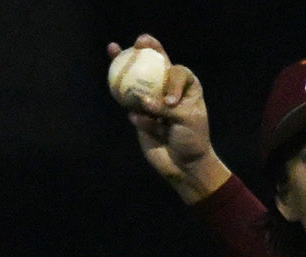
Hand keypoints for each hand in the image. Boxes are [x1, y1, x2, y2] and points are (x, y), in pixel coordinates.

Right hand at [106, 34, 230, 202]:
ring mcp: (153, 100)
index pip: (176, 71)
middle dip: (146, 49)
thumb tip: (142, 102)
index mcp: (186, 87)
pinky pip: (130, 106)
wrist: (183, 165)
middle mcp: (169, 89)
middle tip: (138, 42)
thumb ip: (166, 108)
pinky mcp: (140, 114)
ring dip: (124, 65)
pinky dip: (135, 114)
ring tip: (113, 49)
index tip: (170, 103)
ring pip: (137, 81)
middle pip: (155, 65)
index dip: (171, 79)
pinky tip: (142, 124)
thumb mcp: (187, 121)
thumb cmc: (192, 140)